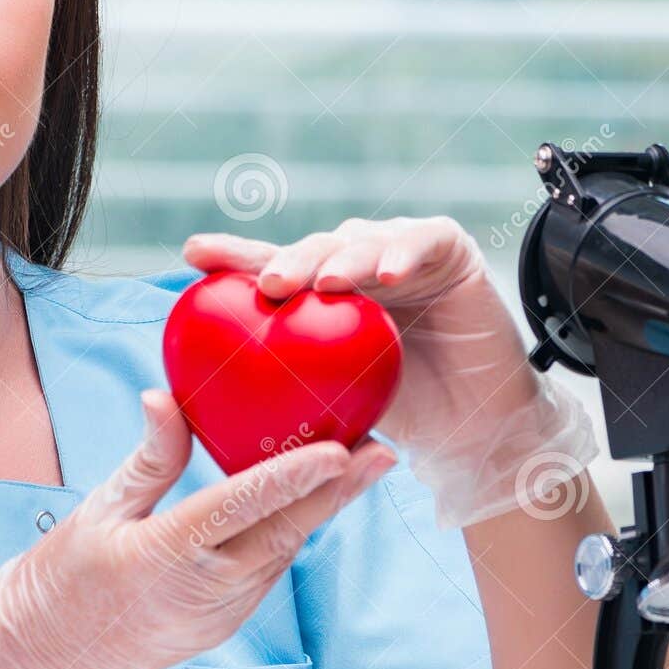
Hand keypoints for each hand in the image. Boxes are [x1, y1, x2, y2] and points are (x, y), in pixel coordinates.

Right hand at [0, 389, 395, 668]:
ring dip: (319, 512)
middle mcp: (202, 595)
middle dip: (338, 494)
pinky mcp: (222, 627)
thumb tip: (167, 396)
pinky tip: (310, 501)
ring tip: (358, 464)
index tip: (340, 451)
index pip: (241, 509)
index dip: (294, 479)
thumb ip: (148, 459)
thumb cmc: (57, 581)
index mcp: (164, 559)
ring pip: (280, 554)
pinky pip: (265, 572)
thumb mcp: (97, 511)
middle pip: (284, 535)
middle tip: (383, 452)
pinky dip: (288, 534)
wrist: (37, 664)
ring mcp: (218, 617)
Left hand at [182, 217, 597, 529]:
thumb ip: (280, 391)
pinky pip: (424, 240)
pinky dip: (403, 251)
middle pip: (313, 250)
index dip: (234, 256)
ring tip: (325, 282)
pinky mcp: (450, 251)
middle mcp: (358, 266)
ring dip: (341, 258)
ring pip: (362, 239)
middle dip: (287, 260)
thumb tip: (195, 401)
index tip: (194, 254)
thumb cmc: (403, 415)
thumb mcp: (329, 404)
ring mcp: (403, 253)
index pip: (272, 268)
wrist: (474, 429)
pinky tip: (384, 273)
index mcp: (323, 296)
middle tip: (269, 285)